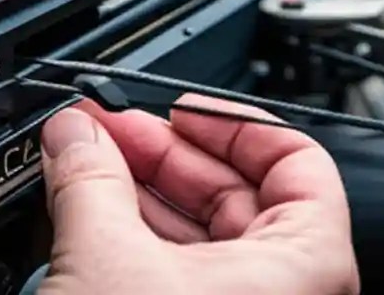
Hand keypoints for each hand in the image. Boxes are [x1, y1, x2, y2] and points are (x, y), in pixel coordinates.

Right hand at [36, 94, 358, 294]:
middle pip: (241, 192)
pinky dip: (143, 241)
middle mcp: (293, 292)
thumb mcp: (106, 259)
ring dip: (144, 194)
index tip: (177, 107)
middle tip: (106, 127)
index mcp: (310, 265)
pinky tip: (93, 218)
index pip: (298, 159)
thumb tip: (73, 131)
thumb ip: (89, 177)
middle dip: (164, 153)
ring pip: (207, 237)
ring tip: (86, 163)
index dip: (232, 121)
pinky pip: (186, 275)